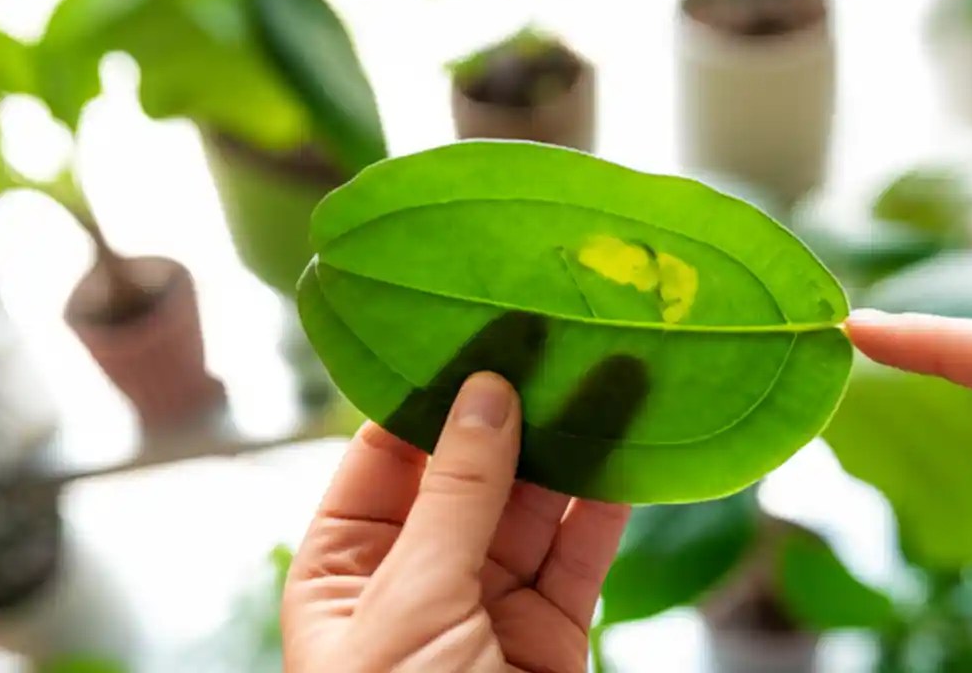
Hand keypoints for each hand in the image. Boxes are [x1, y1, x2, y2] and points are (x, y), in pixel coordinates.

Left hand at [281, 373, 629, 672]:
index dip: (427, 399)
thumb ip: (457, 496)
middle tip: (552, 342)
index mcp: (343, 573)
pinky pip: (579, 556)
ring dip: (568, 450)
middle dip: (511, 415)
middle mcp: (416, 583)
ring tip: (603, 378)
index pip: (383, 460)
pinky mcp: (551, 635)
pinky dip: (606, 506)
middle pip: (468, 477)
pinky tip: (628, 452)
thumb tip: (486, 393)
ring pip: (532, 511)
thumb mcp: (412, 600)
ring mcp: (487, 608)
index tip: (476, 337)